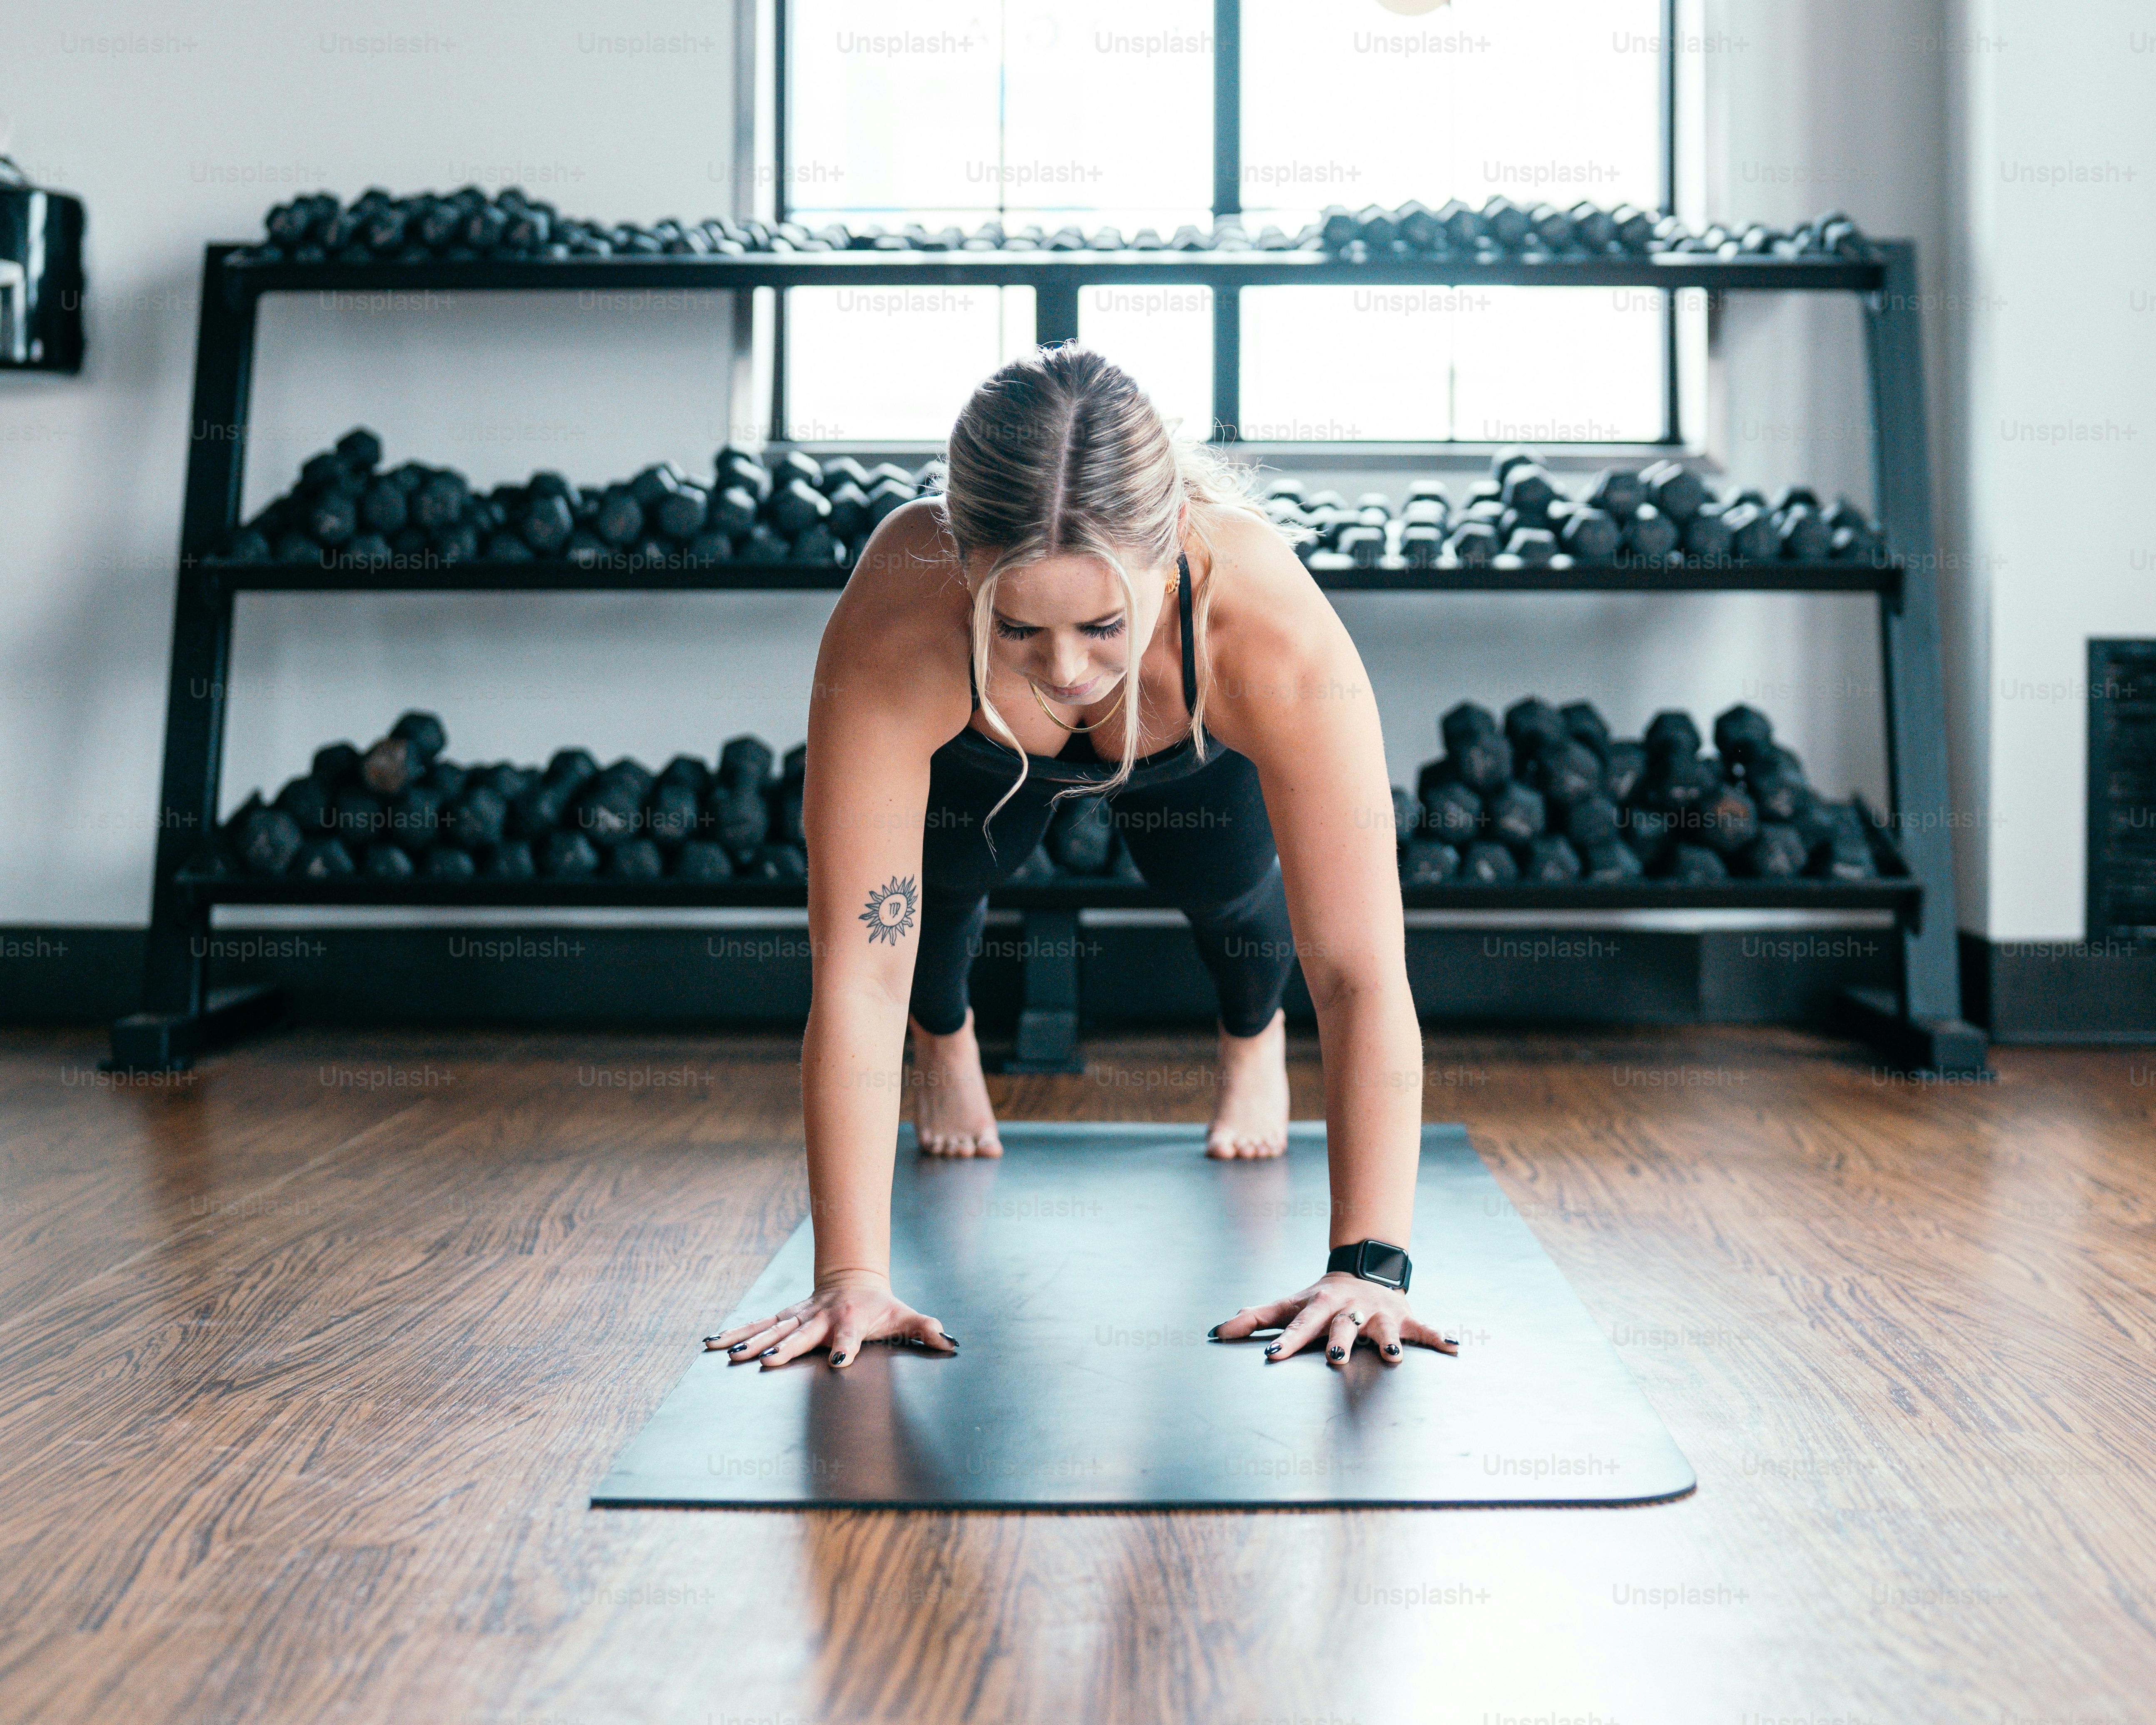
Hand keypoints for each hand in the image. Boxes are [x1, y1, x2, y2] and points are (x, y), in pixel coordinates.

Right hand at [702, 1270, 957, 1369]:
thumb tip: (952, 1342)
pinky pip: (756, 1325)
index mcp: (850, 1321)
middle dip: (784, 1348)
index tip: (840, 1361)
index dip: (847, 1349)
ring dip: (750, 1342)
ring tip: (728, 1356)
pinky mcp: (784, 1317)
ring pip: (771, 1329)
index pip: (850, 1338)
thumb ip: (927, 1330)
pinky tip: (712, 1343)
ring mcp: (799, 1316)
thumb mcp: (906, 1316)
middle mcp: (820, 1318)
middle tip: (767, 1361)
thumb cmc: (881, 1306)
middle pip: (801, 1335)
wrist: (854, 1279)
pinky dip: (735, 1332)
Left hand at [1209, 1271, 1456, 1366]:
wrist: (1364, 1270)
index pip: (1299, 1325)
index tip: (1270, 1356)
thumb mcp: (1289, 1303)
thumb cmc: (1320, 1298)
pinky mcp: (1404, 1319)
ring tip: (1393, 1360)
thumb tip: (1215, 1332)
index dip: (1284, 1340)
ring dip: (1388, 1344)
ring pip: (1384, 1330)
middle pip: (1342, 1326)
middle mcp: (1349, 1310)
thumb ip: (1254, 1317)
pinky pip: (1424, 1330)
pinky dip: (1441, 1338)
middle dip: (1338, 1342)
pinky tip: (1456, 1348)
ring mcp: (1378, 1315)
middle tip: (1334, 1359)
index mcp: (1319, 1306)